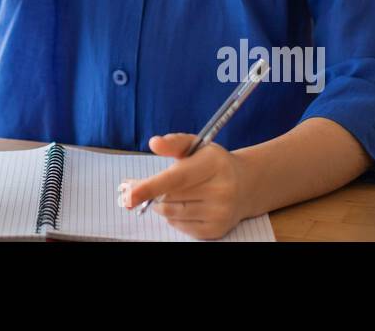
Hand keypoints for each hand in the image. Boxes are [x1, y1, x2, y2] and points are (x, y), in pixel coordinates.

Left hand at [120, 133, 249, 239]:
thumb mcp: (196, 146)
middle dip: (149, 193)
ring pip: (170, 213)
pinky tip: (185, 204)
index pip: (176, 178)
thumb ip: (173, 142)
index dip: (150, 186)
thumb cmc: (213, 163)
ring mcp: (220, 213)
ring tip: (170, 192)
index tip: (129, 194)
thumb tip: (154, 143)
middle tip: (137, 187)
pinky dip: (173, 216)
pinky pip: (179, 226)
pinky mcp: (216, 230)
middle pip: (168, 197)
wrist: (245, 185)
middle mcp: (221, 190)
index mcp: (214, 164)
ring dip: (161, 204)